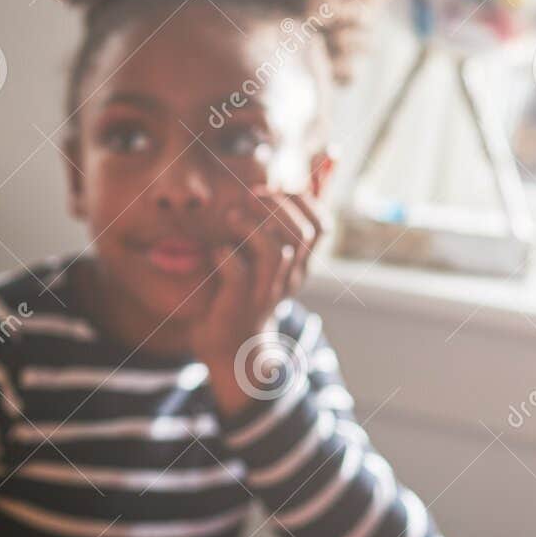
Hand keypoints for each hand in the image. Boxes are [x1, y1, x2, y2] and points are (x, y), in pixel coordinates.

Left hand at [189, 186, 325, 417]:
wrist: (229, 349)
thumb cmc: (241, 295)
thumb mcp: (260, 261)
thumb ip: (270, 230)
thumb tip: (274, 191)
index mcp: (299, 265)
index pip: (321, 226)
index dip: (305, 200)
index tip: (276, 187)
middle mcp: (288, 279)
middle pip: (302, 234)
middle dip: (276, 206)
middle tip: (250, 195)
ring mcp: (264, 293)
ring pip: (276, 252)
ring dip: (251, 227)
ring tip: (230, 216)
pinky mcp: (238, 305)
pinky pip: (238, 274)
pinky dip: (225, 255)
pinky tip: (215, 249)